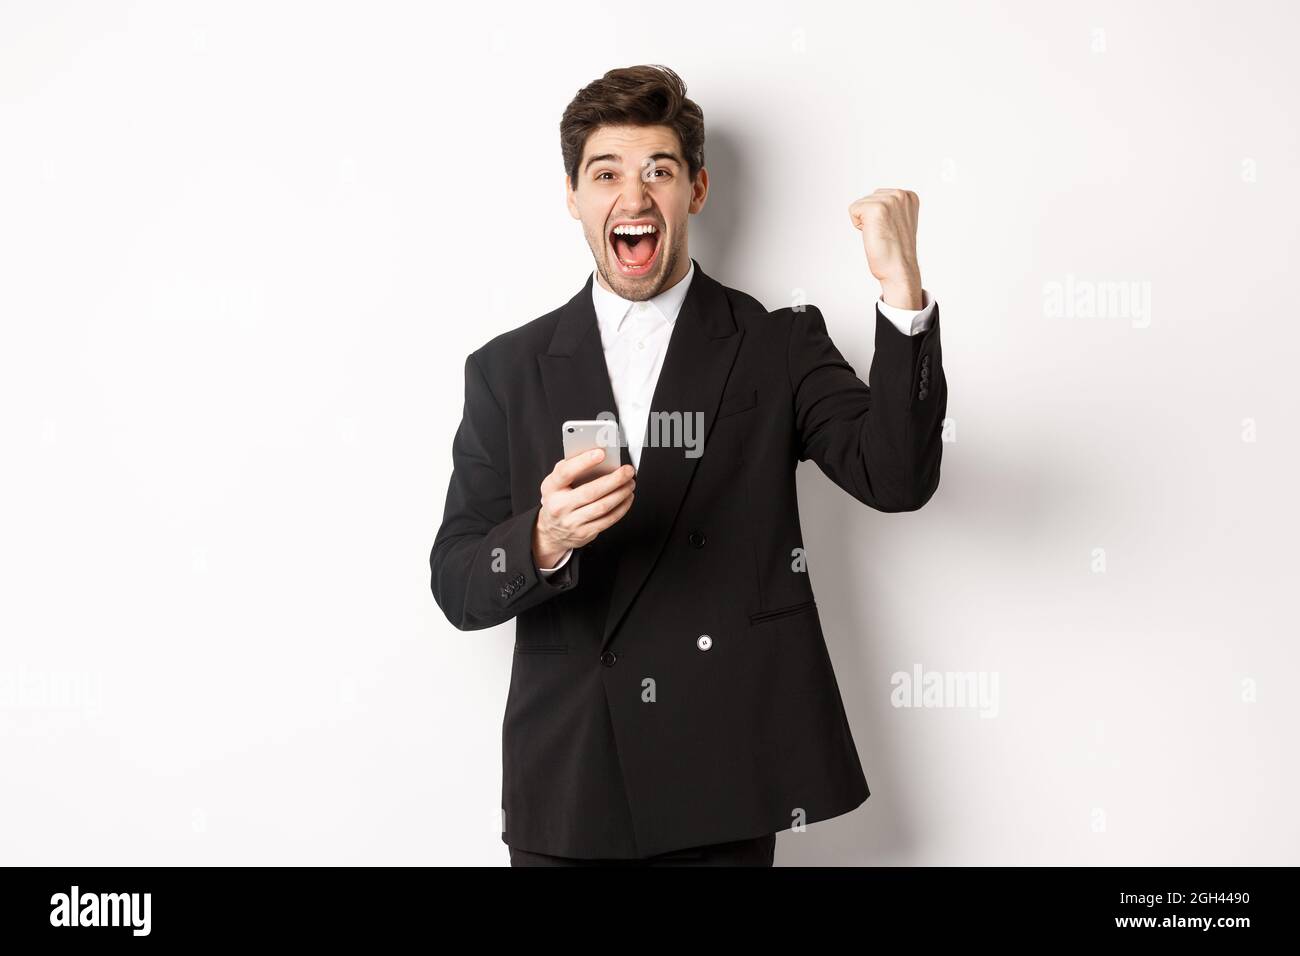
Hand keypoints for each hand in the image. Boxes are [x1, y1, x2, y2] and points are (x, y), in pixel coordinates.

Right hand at [533, 448, 634, 565]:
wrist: (552, 531)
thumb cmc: (558, 499)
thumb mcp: (556, 482)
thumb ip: (571, 467)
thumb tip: (596, 456)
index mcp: (551, 488)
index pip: (566, 472)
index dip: (583, 462)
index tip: (601, 453)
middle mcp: (559, 506)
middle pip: (590, 492)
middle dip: (613, 480)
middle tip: (627, 470)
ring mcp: (572, 522)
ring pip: (602, 507)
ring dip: (621, 494)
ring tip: (630, 483)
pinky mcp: (584, 533)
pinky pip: (607, 520)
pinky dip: (621, 507)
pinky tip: (627, 497)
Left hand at [847, 188, 922, 309]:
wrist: (899, 269)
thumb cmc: (897, 251)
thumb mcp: (899, 221)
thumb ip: (892, 208)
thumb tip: (876, 205)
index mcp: (909, 196)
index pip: (879, 196)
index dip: (879, 217)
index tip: (891, 230)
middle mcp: (901, 194)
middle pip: (868, 199)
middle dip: (871, 218)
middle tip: (885, 234)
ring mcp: (889, 200)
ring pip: (860, 205)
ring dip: (865, 223)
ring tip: (880, 235)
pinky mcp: (876, 208)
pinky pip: (853, 210)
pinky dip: (858, 225)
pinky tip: (873, 234)